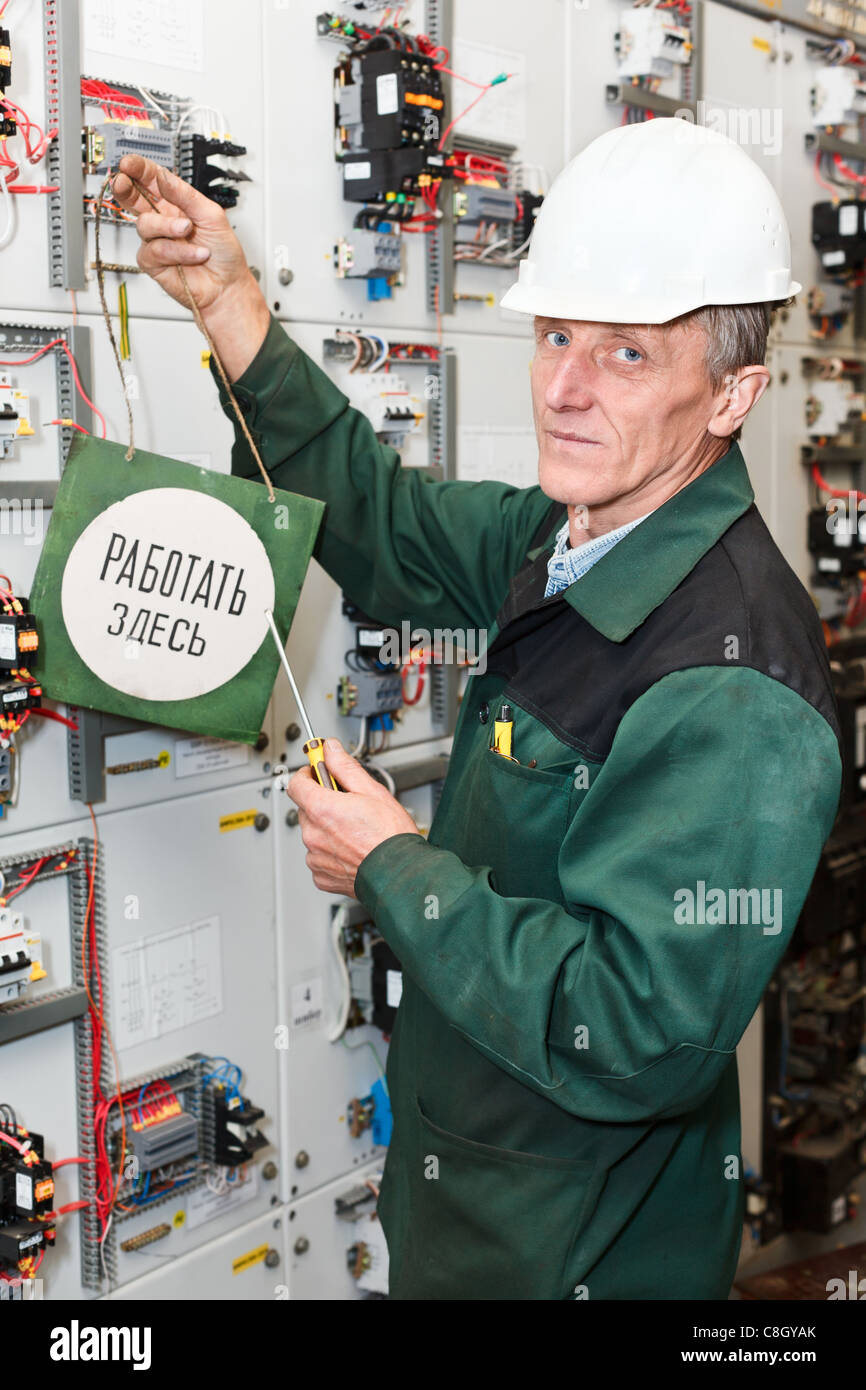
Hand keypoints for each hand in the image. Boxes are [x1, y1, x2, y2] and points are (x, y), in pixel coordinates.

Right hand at [112, 154, 269, 377]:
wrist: (227, 287)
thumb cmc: (223, 253)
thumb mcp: (211, 215)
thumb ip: (185, 195)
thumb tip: (162, 176)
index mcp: (175, 204)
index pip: (151, 181)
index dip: (138, 170)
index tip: (129, 162)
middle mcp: (163, 221)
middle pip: (133, 199)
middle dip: (126, 188)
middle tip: (124, 182)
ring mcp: (157, 241)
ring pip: (144, 225)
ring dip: (169, 227)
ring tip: (188, 231)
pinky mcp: (153, 263)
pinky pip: (154, 251)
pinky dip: (176, 252)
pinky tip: (194, 255)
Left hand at [288, 739, 420, 895]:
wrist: (400, 875)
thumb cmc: (391, 837)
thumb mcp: (372, 791)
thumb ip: (345, 767)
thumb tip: (331, 749)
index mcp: (322, 809)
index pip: (296, 784)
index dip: (307, 774)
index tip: (316, 772)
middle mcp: (313, 834)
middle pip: (306, 809)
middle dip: (323, 803)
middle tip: (347, 805)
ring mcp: (315, 857)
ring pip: (314, 834)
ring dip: (327, 829)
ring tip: (355, 832)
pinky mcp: (321, 875)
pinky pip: (319, 857)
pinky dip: (331, 853)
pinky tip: (351, 850)